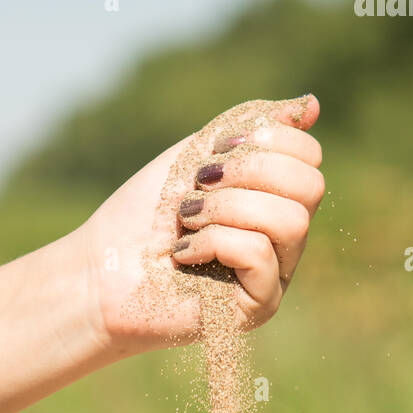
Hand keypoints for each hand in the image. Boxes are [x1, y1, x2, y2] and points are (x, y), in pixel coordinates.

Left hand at [81, 95, 324, 355]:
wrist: (99, 270)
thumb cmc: (143, 215)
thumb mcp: (197, 153)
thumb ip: (251, 126)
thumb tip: (313, 104)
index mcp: (274, 199)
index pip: (308, 157)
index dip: (265, 140)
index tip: (210, 153)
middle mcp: (283, 239)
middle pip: (310, 186)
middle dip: (248, 172)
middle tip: (199, 184)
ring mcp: (275, 276)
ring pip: (292, 221)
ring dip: (228, 208)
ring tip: (186, 219)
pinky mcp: (257, 307)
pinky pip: (260, 254)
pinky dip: (215, 241)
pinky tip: (182, 253)